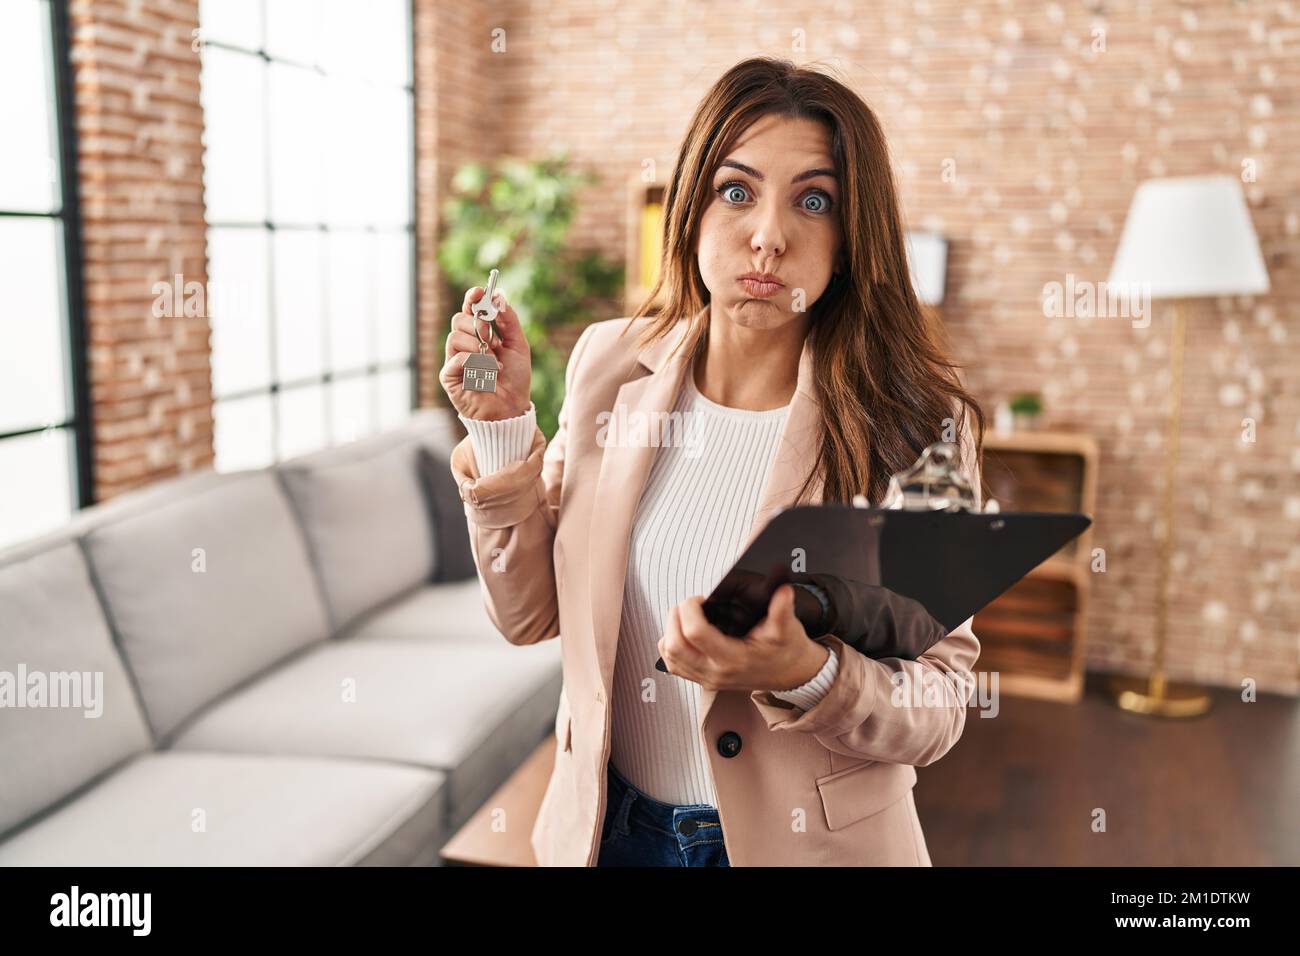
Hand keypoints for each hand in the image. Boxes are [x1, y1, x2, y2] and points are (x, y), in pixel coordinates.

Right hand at [439, 285, 532, 420]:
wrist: (512, 409)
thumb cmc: (515, 380)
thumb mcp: (519, 346)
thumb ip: (509, 321)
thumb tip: (499, 296)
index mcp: (479, 335)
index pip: (469, 310)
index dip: (471, 298)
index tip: (479, 292)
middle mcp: (464, 345)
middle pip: (458, 319)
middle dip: (477, 325)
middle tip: (492, 340)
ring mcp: (455, 360)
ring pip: (455, 337)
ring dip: (477, 348)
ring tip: (493, 363)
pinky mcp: (449, 377)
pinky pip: (455, 359)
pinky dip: (472, 362)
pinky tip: (486, 374)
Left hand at [658, 584, 830, 692]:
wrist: (790, 673)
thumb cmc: (786, 650)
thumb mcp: (787, 628)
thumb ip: (782, 608)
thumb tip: (783, 590)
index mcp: (733, 658)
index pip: (695, 634)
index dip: (690, 609)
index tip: (700, 598)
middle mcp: (716, 672)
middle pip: (675, 646)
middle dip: (675, 617)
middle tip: (689, 605)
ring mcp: (707, 679)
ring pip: (670, 657)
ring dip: (670, 631)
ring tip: (685, 616)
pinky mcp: (703, 680)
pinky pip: (674, 666)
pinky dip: (670, 647)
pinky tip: (682, 633)